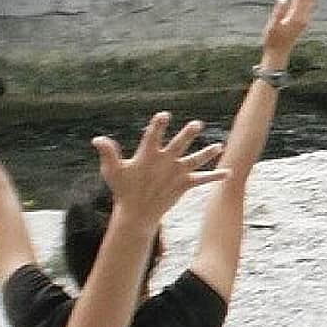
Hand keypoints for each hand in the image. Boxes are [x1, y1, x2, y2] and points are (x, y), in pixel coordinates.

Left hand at [91, 112, 228, 229]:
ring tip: (218, 146)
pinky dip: (215, 177)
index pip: (154, 136)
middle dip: (187, 134)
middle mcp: (166, 158)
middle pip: (178, 143)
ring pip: (194, 159)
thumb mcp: (113, 171)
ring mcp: (177, 170)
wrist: (136, 209)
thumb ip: (108, 154)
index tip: (163, 116)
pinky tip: (228, 173)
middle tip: (196, 124)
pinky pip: (202, 179)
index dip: (158, 125)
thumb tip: (97, 139)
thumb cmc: (122, 189)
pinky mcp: (184, 183)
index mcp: (149, 153)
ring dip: (206, 153)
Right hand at [261, 0, 315, 68]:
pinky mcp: (302, 23)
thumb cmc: (272, 41)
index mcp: (296, 18)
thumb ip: (277, 14)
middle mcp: (303, 19)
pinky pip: (308, 6)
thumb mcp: (271, 27)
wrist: (278, 54)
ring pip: (309, 2)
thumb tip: (282, 1)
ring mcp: (303, 21)